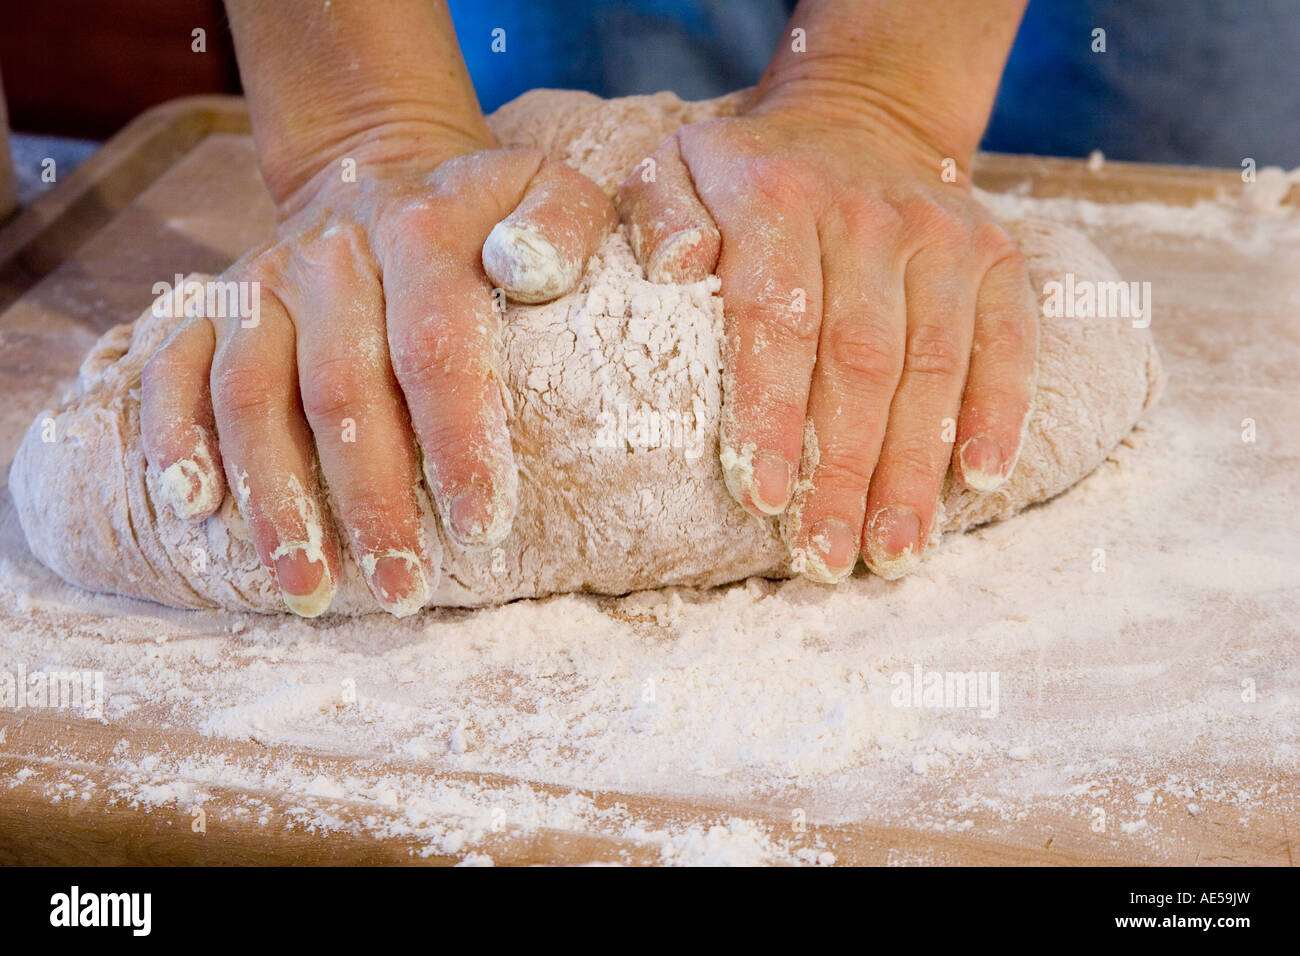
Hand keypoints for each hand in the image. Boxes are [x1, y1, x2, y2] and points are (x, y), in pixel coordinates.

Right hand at [141, 128, 612, 616]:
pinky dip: (177, 439)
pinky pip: (174, 372)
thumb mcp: (546, 188)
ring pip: (251, 396)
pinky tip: (196, 510)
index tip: (481, 529)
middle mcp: (331, 258)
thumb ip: (563, 225)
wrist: (378, 164)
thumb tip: (528, 269)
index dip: (458, 443)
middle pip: (341, 392)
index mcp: (422, 234)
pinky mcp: (213, 304)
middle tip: (403, 591)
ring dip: (276, 500)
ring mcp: (263, 282)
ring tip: (310, 590)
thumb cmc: (481, 211)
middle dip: (372, 503)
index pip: (437, 349)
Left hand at [618, 97, 1037, 581]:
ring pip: (932, 368)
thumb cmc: (749, 173)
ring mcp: (943, 239)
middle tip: (827, 557)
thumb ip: (660, 215)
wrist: (860, 117)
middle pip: (859, 363)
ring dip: (914, 468)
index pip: (776, 320)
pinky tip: (983, 480)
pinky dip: (1000, 411)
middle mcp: (869, 218)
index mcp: (778, 200)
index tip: (763, 499)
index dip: (771, 415)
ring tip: (894, 550)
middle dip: (843, 472)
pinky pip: (1008, 342)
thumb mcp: (676, 165)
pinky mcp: (996, 259)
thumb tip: (680, 268)